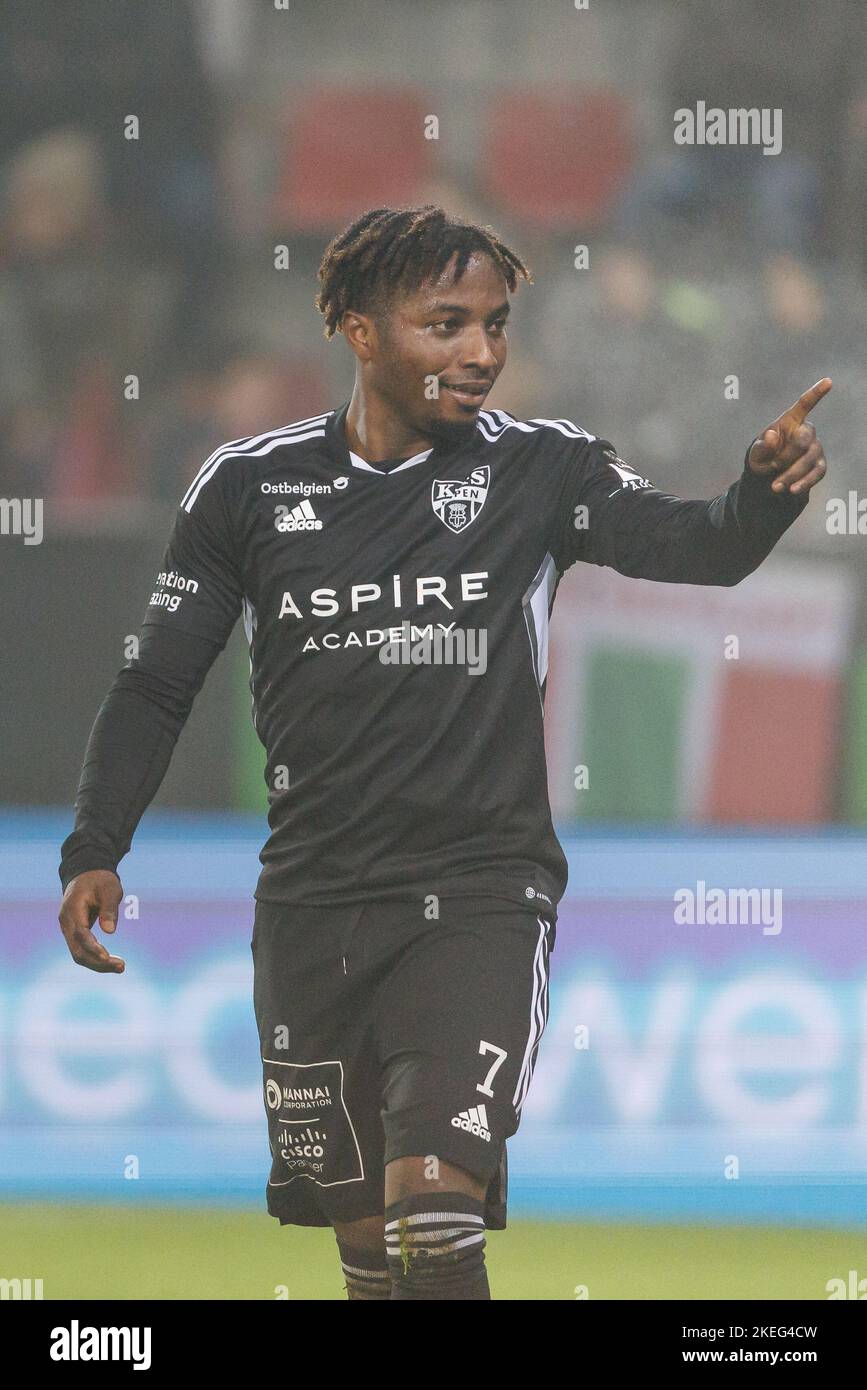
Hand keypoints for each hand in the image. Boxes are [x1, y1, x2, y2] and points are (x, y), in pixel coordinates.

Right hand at [58, 869, 124, 972]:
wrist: (86, 873)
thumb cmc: (100, 880)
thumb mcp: (110, 889)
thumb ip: (109, 909)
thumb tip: (109, 931)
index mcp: (72, 910)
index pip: (81, 934)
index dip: (93, 948)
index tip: (107, 957)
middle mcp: (66, 922)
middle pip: (78, 951)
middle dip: (98, 962)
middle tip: (122, 966)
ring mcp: (68, 929)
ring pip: (79, 954)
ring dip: (98, 964)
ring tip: (120, 967)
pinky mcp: (74, 933)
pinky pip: (82, 950)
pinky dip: (95, 957)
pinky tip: (111, 962)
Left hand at [747, 377, 830, 493]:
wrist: (770, 476)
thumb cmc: (763, 457)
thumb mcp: (756, 453)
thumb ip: (762, 446)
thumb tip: (771, 436)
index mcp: (790, 421)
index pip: (804, 404)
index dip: (816, 393)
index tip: (828, 381)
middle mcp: (806, 431)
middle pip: (805, 439)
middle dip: (787, 455)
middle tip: (772, 467)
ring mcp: (815, 448)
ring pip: (810, 458)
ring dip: (792, 474)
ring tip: (775, 487)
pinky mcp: (819, 465)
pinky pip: (817, 473)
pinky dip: (804, 482)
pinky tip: (792, 490)